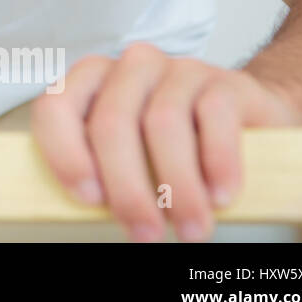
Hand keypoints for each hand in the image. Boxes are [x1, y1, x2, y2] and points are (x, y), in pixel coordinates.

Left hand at [30, 42, 301, 241]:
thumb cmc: (172, 147)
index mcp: (91, 81)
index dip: (66, 155)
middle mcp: (131, 68)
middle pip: (112, 123)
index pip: (56, 107)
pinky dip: (218, 163)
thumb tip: (89, 207)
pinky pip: (215, 115)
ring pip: (163, 123)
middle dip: (128, 188)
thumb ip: (102, 170)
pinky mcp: (225, 82)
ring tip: (190, 229)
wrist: (246, 121)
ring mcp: (178, 70)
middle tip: (145, 234)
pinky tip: (221, 197)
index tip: (89, 200)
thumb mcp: (130, 156)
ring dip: (177, 188)